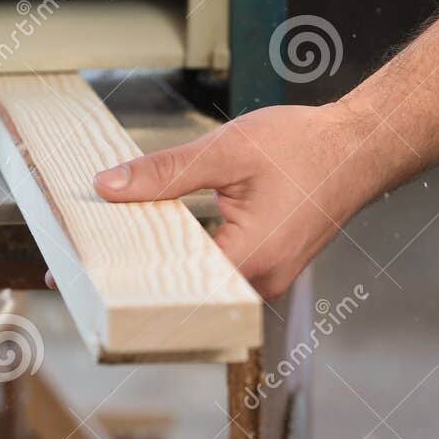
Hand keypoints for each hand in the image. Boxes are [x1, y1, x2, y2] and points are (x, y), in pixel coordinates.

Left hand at [93, 102, 377, 297]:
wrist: (360, 149)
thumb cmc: (306, 147)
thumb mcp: (226, 151)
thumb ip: (165, 173)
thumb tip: (108, 187)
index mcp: (249, 258)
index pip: (169, 286)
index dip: (121, 275)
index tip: (78, 271)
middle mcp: (259, 283)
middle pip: (181, 292)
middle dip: (133, 273)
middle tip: (82, 260)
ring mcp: (266, 281)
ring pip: (198, 285)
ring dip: (161, 266)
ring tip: (110, 248)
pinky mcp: (268, 270)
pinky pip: (217, 274)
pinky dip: (186, 259)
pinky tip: (156, 240)